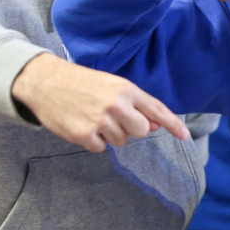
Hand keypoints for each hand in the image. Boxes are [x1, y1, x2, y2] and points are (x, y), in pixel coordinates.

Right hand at [11, 54, 189, 151]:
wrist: (44, 81)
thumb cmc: (82, 83)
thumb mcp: (111, 86)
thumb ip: (135, 104)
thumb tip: (155, 124)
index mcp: (126, 89)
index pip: (157, 109)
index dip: (173, 124)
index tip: (185, 135)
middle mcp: (116, 105)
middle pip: (141, 131)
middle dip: (131, 129)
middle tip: (113, 118)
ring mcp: (100, 121)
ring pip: (121, 141)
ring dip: (110, 134)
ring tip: (93, 117)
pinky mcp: (84, 135)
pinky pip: (101, 148)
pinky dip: (93, 141)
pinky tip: (82, 125)